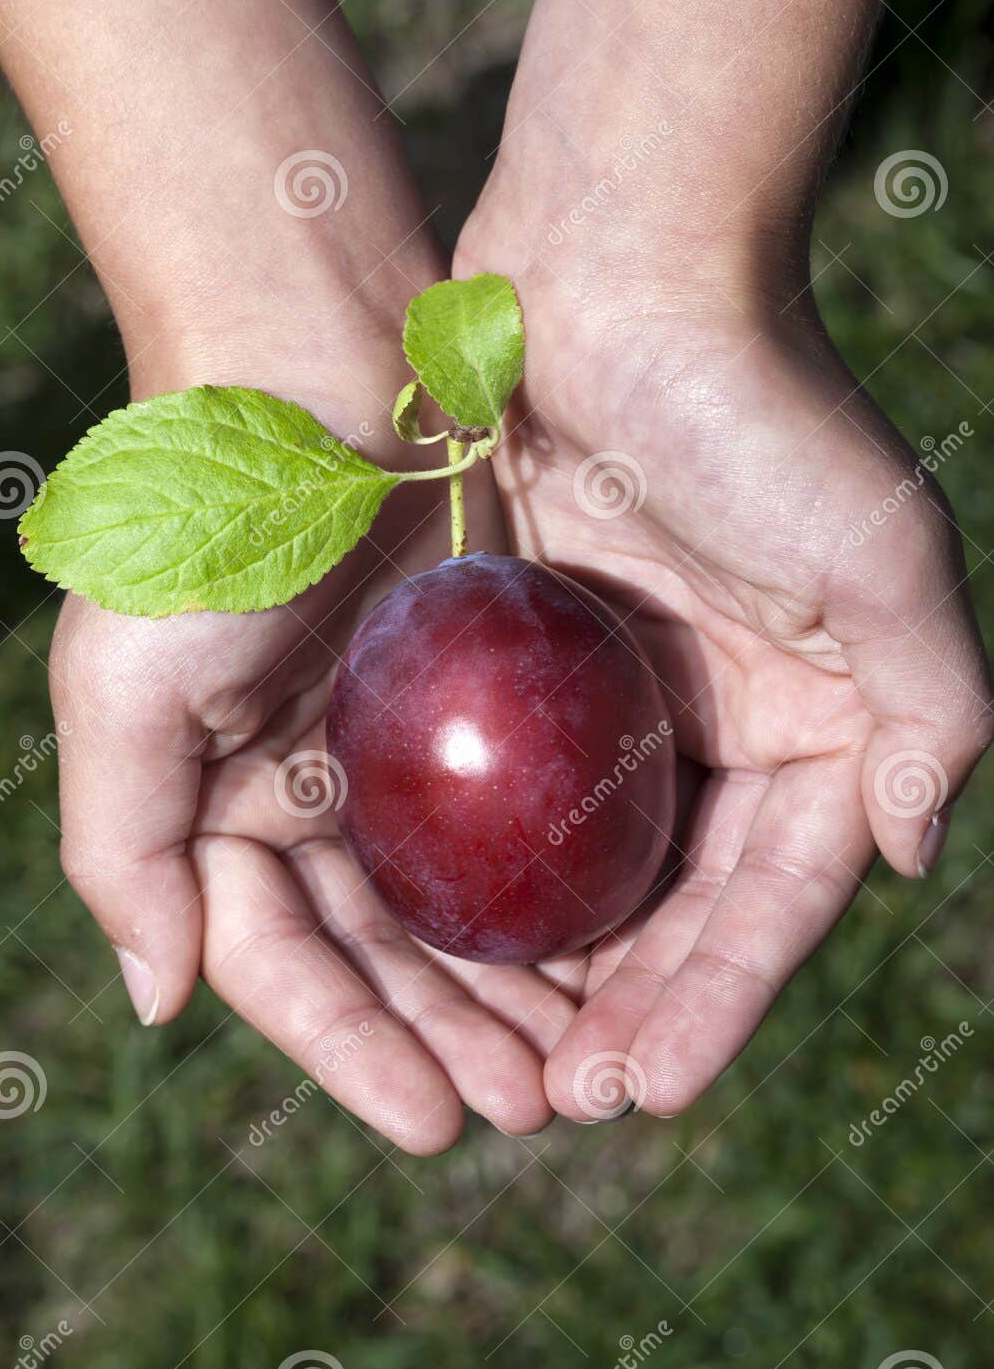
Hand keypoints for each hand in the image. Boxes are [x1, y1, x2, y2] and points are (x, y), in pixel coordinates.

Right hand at [50, 368, 576, 1153]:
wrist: (315, 368)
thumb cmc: (208, 528)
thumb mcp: (125, 687)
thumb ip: (122, 850)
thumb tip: (160, 1003)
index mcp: (215, 812)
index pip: (284, 967)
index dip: (353, 1053)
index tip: (433, 1129)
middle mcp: (305, 797)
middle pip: (383, 958)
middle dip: (450, 1042)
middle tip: (534, 1108)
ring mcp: (394, 751)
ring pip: (458, 906)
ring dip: (512, 990)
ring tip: (580, 1063)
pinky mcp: (476, 698)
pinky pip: (521, 822)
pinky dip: (557, 888)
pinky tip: (612, 945)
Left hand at [455, 223, 991, 1118]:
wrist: (623, 266)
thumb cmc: (760, 408)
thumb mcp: (883, 561)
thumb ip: (928, 715)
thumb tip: (916, 853)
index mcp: (818, 718)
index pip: (773, 898)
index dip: (718, 1001)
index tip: (649, 1091)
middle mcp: (725, 719)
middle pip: (677, 904)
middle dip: (632, 1011)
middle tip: (561, 1102)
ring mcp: (623, 694)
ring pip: (588, 866)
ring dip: (552, 968)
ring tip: (499, 1063)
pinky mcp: (534, 654)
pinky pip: (506, 790)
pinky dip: (486, 869)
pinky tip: (440, 942)